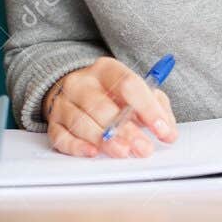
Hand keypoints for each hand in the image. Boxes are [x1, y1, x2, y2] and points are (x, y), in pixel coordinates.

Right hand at [42, 56, 177, 158]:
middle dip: (126, 130)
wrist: (75, 90)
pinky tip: (92, 152)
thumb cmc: (112, 95)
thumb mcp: (137, 92)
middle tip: (144, 149)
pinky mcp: (54, 122)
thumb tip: (168, 131)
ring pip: (81, 121)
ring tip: (122, 152)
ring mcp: (64, 102)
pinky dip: (77, 146)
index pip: (128, 84)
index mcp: (106, 69)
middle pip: (102, 106)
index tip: (162, 130)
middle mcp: (81, 82)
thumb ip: (157, 107)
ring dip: (104, 139)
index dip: (147, 109)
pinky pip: (61, 136)